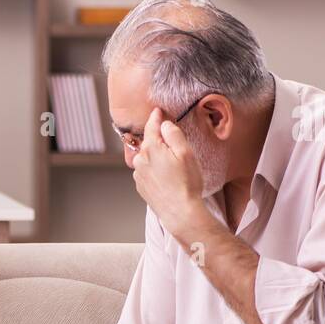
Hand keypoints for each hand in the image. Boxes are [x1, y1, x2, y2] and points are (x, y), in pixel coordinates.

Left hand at [129, 108, 204, 238]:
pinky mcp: (141, 186)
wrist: (180, 212)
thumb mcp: (186, 153)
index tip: (157, 111)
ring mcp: (138, 174)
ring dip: (156, 156)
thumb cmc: (186, 182)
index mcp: (151, 148)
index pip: (151, 126)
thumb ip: (173, 134)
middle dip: (158, 139)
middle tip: (172, 142)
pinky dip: (154, 169)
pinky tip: (166, 177)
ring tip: (172, 165)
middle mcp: (140, 160)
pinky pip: (146, 171)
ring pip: (147, 158)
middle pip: (149, 142)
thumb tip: (164, 124)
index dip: (156, 117)